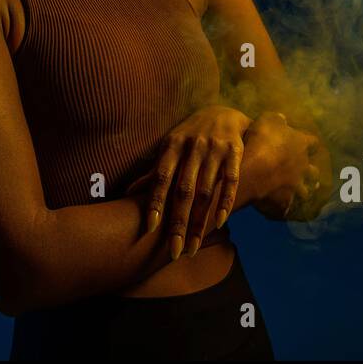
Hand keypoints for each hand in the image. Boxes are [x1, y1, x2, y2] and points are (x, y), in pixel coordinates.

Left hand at [126, 104, 249, 259]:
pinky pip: (231, 181)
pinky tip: (220, 222)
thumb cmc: (189, 136)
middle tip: (174, 251)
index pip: (161, 178)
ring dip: (201, 222)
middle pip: (184, 191)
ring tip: (194, 247)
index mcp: (172, 146)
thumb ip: (153, 171)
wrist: (222, 112)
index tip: (150, 228)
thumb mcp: (169, 148)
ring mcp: (215, 150)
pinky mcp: (235, 152)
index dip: (155, 202)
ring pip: (207, 191)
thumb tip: (127, 193)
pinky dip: (226, 202)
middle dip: (179, 223)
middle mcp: (192, 147)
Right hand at [242, 112, 328, 220]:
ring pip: (305, 192)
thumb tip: (283, 118)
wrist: (252, 170)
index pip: (312, 142)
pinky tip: (283, 210)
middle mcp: (303, 167)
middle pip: (313, 172)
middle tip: (311, 174)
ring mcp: (295, 186)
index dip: (310, 143)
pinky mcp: (285, 202)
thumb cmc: (260, 141)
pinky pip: (288, 208)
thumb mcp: (266, 120)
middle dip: (312, 173)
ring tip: (304, 195)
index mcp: (300, 145)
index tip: (310, 144)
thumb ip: (276, 119)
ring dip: (305, 192)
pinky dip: (286, 209)